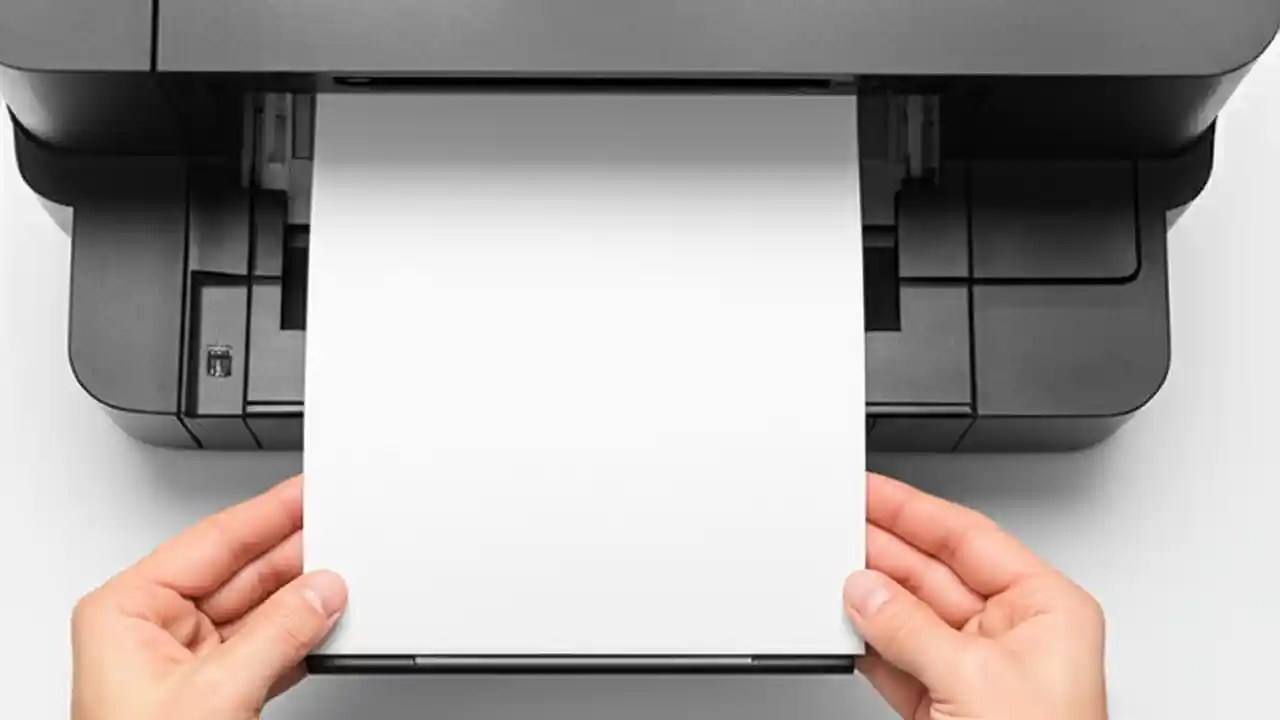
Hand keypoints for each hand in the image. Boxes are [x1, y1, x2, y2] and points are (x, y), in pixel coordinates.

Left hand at [71, 476, 346, 719]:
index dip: (268, 514)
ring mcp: (185, 663)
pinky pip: (267, 647)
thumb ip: (279, 634)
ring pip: (259, 610)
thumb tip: (323, 590)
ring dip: (302, 600)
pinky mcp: (214, 693)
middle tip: (341, 531)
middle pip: (239, 572)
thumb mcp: (216, 694)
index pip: (213, 543)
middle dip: (294, 556)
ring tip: (344, 577)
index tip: (308, 491)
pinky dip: (300, 639)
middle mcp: (152, 631)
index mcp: (127, 611)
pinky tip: (325, 624)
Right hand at [846, 474, 1105, 719]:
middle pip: (933, 572)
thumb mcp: (975, 681)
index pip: (969, 539)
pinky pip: (894, 657)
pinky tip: (843, 620)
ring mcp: (974, 672)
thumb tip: (864, 591)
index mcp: (1046, 610)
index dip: (914, 509)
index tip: (871, 489)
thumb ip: (911, 628)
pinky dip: (865, 642)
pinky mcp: (942, 706)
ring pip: (907, 615)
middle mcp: (1013, 636)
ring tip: (829, 568)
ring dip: (867, 596)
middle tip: (838, 522)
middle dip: (884, 549)